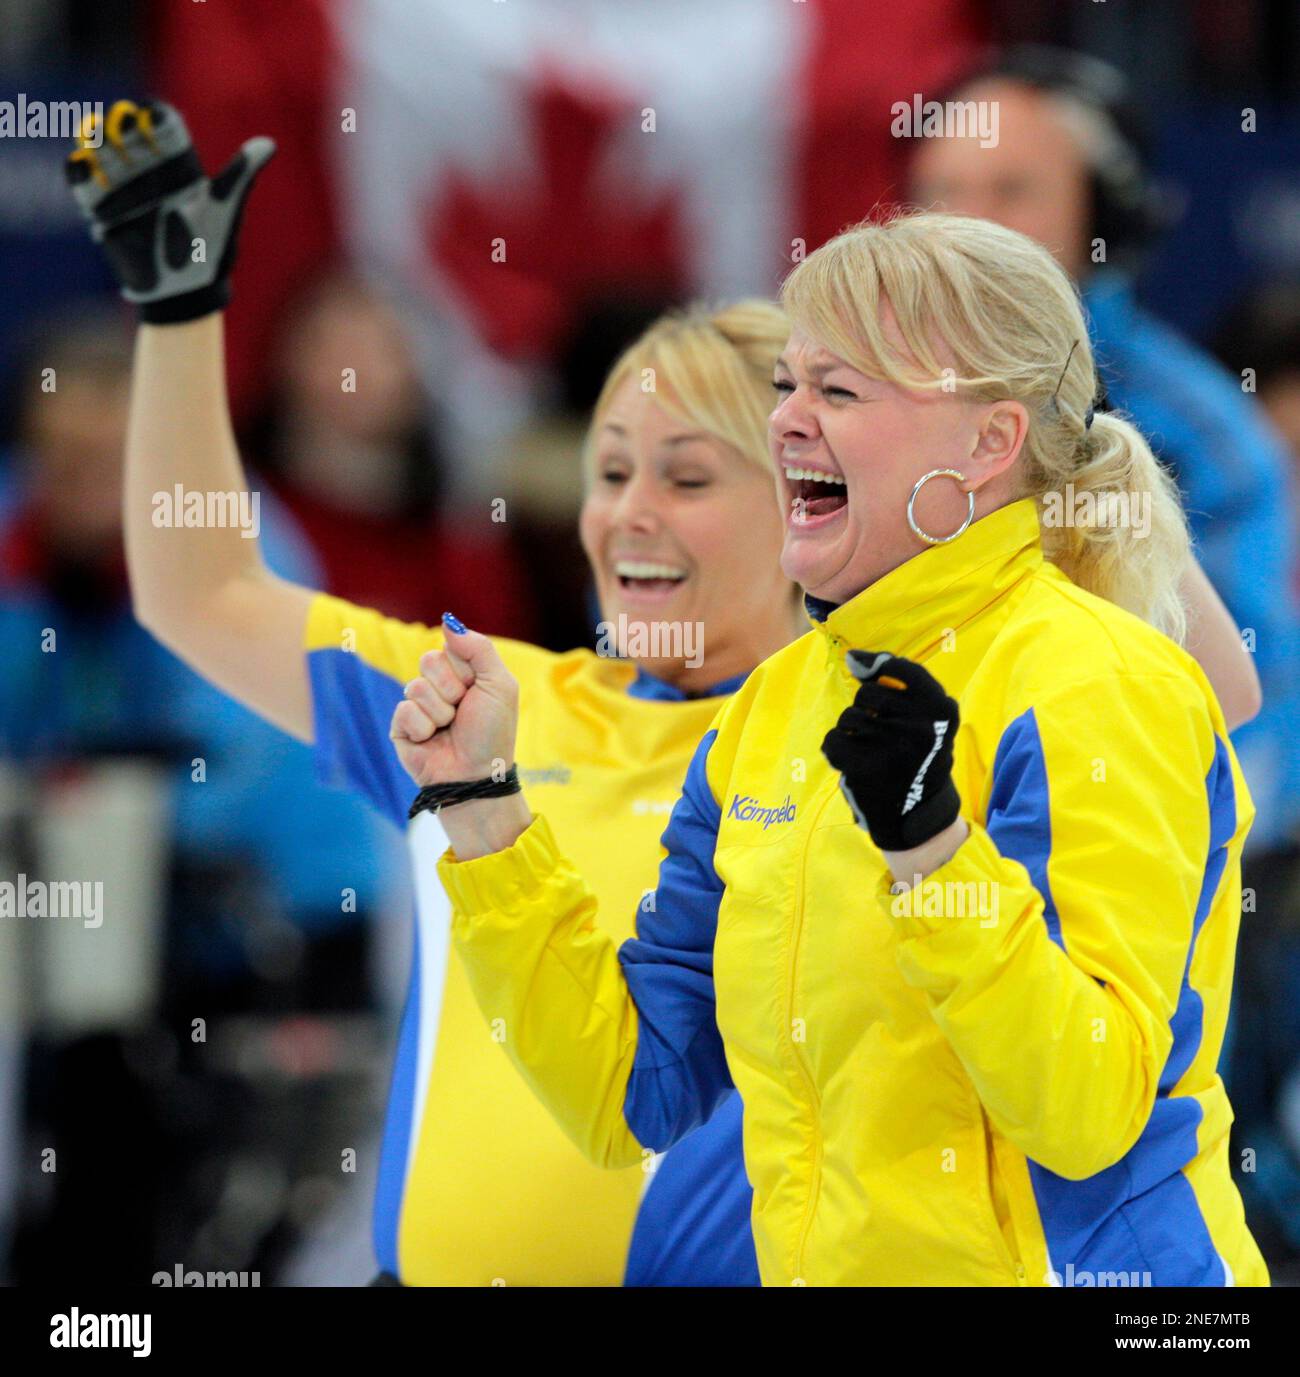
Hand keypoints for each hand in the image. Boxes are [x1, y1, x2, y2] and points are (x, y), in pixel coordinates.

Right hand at [65, 99, 274, 323]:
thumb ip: (240, 174)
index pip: (160, 128)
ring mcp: (126, 192)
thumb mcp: (227, 209)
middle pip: (127, 136)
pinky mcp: (106, 213)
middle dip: (120, 126)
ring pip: (103, 154)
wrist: (187, 292)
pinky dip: (80, 170)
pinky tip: (82, 163)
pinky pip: (86, 186)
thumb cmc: (212, 251)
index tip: (150, 119)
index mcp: (178, 168)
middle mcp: (151, 175)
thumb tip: (269, 142)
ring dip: (96, 142)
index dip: (151, 117)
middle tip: (120, 125)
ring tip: (97, 138)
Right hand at [390, 615, 518, 788]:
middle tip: (462, 712)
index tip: (477, 691)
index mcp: (461, 673)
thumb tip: (448, 620)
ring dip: (440, 712)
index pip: (449, 648)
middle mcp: (437, 686)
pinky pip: (405, 711)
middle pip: (428, 661)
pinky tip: (432, 740)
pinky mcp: (401, 727)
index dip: (465, 670)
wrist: (477, 776)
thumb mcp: (499, 684)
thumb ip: (478, 648)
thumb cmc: (492, 733)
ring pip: (416, 687)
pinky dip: (424, 728)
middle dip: (451, 689)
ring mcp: (417, 706)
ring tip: (449, 729)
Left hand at [822, 650, 961, 853]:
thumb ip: (897, 684)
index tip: (867, 675)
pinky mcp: (864, 768)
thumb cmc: (917, 758)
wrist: (918, 817)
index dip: (877, 668)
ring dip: (852, 733)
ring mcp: (892, 748)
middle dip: (865, 711)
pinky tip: (855, 765)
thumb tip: (854, 658)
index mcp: (942, 709)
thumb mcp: (926, 719)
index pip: (900, 667)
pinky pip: (832, 741)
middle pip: (866, 694)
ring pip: (848, 718)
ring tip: (871, 752)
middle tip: (880, 734)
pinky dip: (837, 752)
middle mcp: (921, 727)